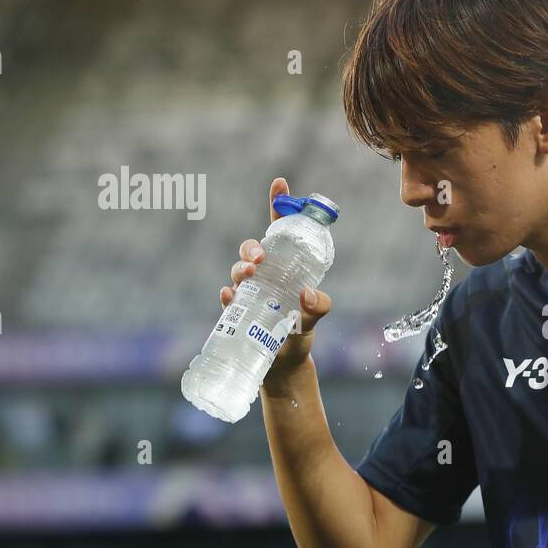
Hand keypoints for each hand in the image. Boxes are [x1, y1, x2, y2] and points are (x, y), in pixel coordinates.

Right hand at [218, 177, 331, 378]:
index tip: (280, 183)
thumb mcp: (316, 316)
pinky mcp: (237, 312)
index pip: (282, 230)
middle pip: (252, 248)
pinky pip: (228, 298)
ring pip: (238, 270)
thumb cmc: (301, 331)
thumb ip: (320, 305)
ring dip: (240, 268)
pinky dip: (227, 295)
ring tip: (248, 276)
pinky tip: (229, 296)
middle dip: (251, 247)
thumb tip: (307, 295)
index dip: (279, 205)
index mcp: (287, 266)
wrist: (284, 365)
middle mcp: (266, 275)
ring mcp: (249, 292)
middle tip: (259, 259)